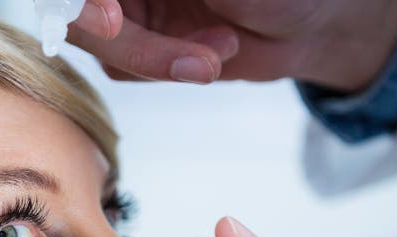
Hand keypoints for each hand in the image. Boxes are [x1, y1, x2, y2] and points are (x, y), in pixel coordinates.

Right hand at [71, 0, 396, 89]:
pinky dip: (167, 71)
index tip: (108, 22)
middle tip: (190, 61)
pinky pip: (126, 69)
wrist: (313, 26)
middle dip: (135, 44)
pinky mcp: (143, 44)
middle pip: (83, 16)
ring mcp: (134, 7)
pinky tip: (215, 54)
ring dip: (159, 59)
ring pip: (105, 47)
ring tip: (223, 48)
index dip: (84, 3)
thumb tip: (107, 6)